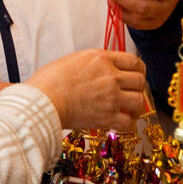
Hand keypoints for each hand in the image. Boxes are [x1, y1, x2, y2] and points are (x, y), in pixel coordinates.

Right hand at [24, 49, 147, 130]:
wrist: (43, 100)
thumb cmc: (49, 80)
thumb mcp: (73, 60)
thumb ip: (93, 63)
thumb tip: (101, 70)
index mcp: (101, 58)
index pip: (133, 61)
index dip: (138, 70)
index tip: (136, 76)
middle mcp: (110, 75)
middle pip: (140, 81)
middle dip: (138, 89)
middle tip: (131, 94)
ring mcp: (111, 96)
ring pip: (139, 101)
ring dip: (135, 107)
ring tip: (127, 110)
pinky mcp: (107, 116)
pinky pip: (129, 123)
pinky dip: (127, 125)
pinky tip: (120, 124)